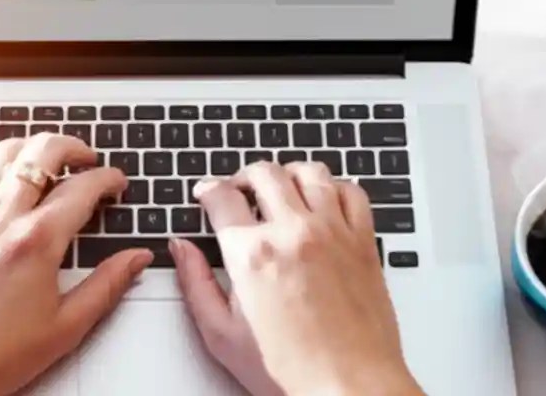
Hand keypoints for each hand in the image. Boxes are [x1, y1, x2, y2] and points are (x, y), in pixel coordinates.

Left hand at [0, 135, 152, 395]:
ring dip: (32, 148)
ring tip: (46, 160)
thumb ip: (107, 285)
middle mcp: (0, 215)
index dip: (108, 178)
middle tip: (86, 159)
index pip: (84, 187)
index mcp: (37, 240)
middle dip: (73, 147)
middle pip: (43, 150)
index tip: (115, 182)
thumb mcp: (65, 327)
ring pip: (3, 151)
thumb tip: (136, 260)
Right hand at [175, 162, 422, 395]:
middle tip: (239, 191)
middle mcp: (293, 232)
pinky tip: (322, 201)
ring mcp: (333, 232)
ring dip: (287, 174)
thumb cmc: (290, 372)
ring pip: (308, 171)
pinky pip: (351, 191)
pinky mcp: (363, 241)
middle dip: (243, 177)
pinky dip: (333, 187)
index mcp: (252, 254)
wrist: (350, 389)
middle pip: (263, 172)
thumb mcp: (222, 334)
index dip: (207, 190)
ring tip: (279, 191)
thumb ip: (194, 283)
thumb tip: (181, 249)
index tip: (206, 194)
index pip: (222, 196)